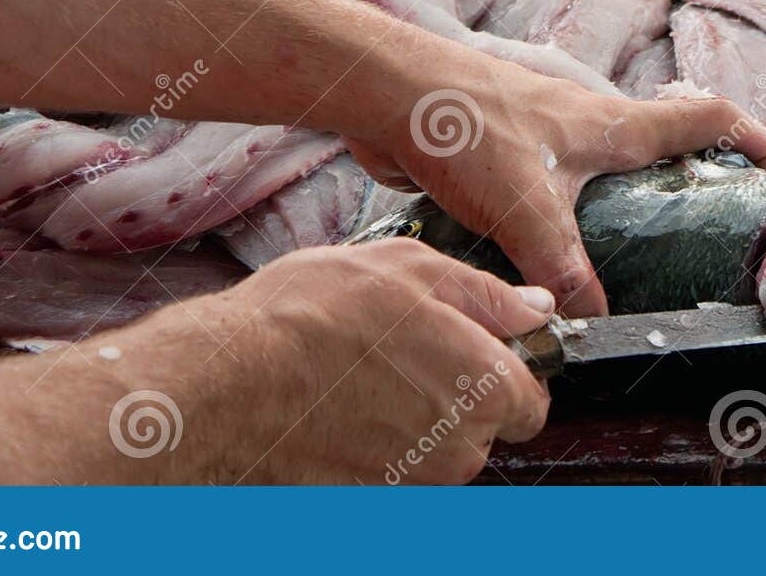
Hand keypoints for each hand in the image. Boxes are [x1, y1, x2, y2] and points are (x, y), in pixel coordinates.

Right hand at [112, 241, 554, 484]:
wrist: (230, 385)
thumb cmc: (314, 318)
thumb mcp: (412, 268)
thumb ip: (487, 294)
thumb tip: (535, 307)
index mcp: (485, 386)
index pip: (531, 398)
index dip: (507, 367)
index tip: (477, 344)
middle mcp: (460, 446)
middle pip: (484, 426)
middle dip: (458, 389)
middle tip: (405, 345)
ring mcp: (415, 480)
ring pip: (439, 448)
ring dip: (416, 414)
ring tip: (365, 370)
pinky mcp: (373, 497)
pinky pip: (395, 467)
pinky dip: (377, 440)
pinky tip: (343, 403)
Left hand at [345, 68, 765, 316]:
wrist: (386, 91)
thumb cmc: (463, 122)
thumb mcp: (523, 205)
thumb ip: (562, 270)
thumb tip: (592, 323)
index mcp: (611, 125)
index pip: (702, 117)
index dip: (748, 137)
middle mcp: (585, 123)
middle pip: (657, 144)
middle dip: (687, 180)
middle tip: (700, 231)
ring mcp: (543, 133)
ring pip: (599, 168)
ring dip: (620, 202)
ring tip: (626, 258)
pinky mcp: (503, 149)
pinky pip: (550, 185)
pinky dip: (563, 214)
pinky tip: (543, 256)